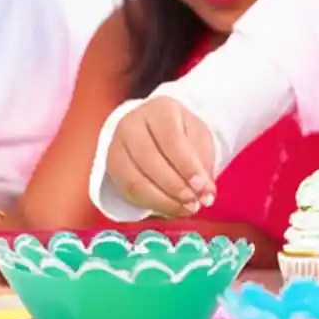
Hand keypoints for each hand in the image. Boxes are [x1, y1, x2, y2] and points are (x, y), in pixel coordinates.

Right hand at [104, 97, 215, 217]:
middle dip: (175, 186)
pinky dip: (152, 204)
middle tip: (195, 203)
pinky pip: (128, 191)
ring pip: (135, 179)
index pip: (171, 138)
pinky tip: (170, 208)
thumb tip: (206, 193)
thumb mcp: (199, 137)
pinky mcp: (112, 166)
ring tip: (186, 208)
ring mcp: (117, 145)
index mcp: (159, 110)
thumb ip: (204, 164)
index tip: (202, 187)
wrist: (154, 130)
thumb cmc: (181, 132)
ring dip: (163, 200)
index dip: (186, 166)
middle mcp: (132, 124)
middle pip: (149, 158)